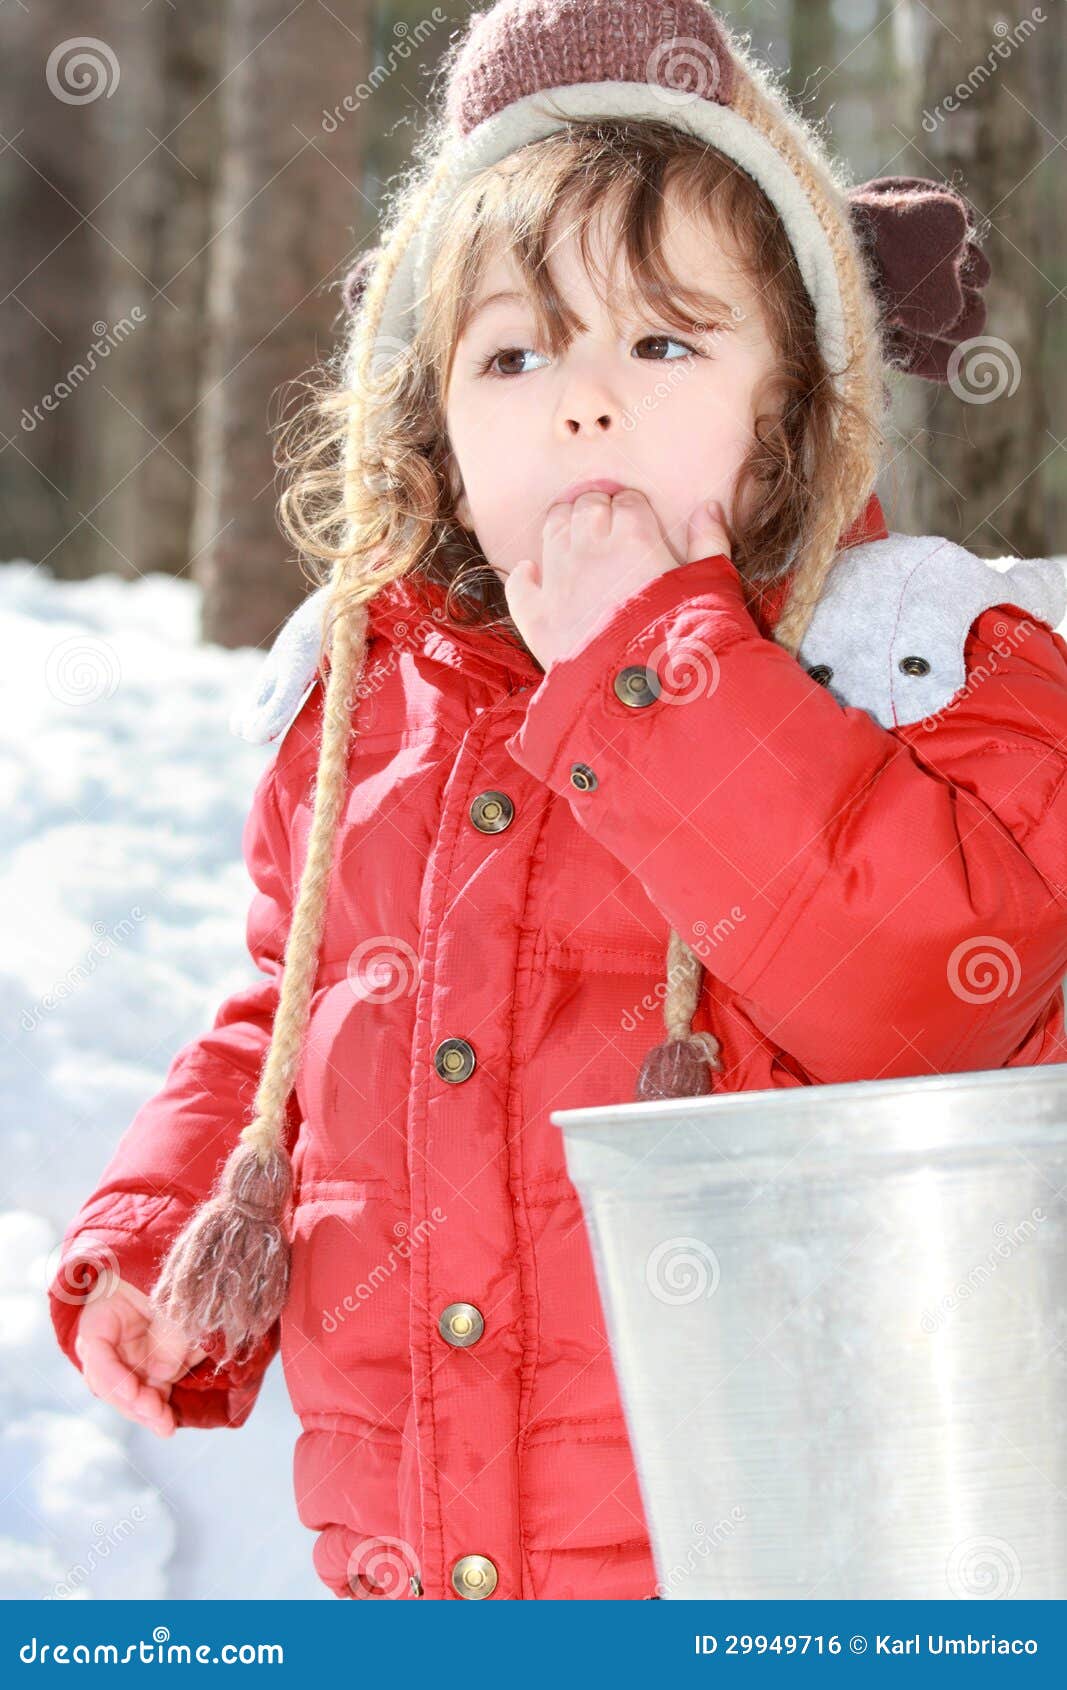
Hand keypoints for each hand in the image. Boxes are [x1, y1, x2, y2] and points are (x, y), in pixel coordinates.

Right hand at [74, 1275, 210, 1437]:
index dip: (114, 1378)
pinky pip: (151, 1386)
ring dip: (146, 1409)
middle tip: (159, 1420)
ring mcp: (133, 1348)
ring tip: (165, 1425)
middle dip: (132, 1402)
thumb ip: (170, 1334)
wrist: (210, 1260)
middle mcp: (115, 1334)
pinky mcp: (154, 1358)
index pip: (96, 1350)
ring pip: (130, 1388)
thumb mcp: (178, 1297)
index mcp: (106, 1310)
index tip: (138, 1396)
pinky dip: (159, 1402)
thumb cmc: (188, 1268)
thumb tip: (163, 1375)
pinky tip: (169, 1418)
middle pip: (111, 1378)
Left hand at [504, 489, 730, 670]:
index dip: (634, 509)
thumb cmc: (689, 642)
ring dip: (565, 527)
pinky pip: (520, 583)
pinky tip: (535, 573)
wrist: (650, 695)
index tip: (640, 523)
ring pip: (552, 528)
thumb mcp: (711, 588)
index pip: (627, 501)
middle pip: (586, 505)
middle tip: (610, 529)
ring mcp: (559, 582)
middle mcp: (590, 550)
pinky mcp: (538, 618)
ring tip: (580, 542)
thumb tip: (707, 508)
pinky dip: (525, 574)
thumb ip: (709, 544)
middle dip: (599, 510)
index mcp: (635, 537)